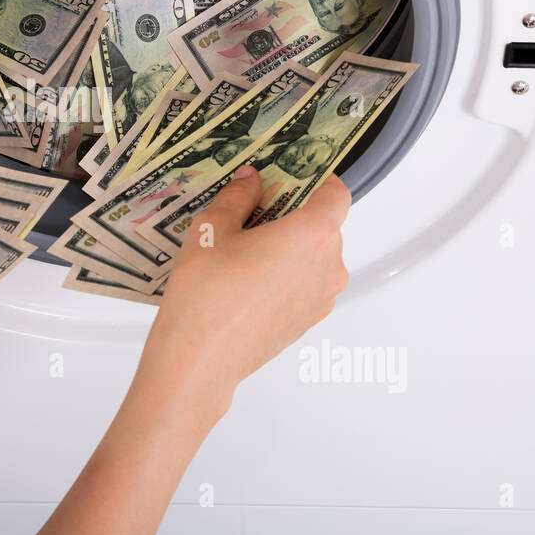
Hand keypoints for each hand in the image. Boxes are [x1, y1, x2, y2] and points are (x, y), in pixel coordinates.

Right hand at [36, 167, 350, 534]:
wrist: (199, 361)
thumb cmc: (206, 294)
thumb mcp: (213, 229)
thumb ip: (238, 197)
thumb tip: (251, 180)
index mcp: (314, 234)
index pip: (335, 192)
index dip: (315, 179)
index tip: (288, 174)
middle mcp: (329, 266)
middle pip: (324, 225)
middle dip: (292, 212)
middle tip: (251, 209)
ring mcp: (322, 297)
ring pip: (313, 256)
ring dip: (287, 245)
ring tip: (241, 248)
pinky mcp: (308, 320)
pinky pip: (304, 282)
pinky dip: (284, 273)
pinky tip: (244, 277)